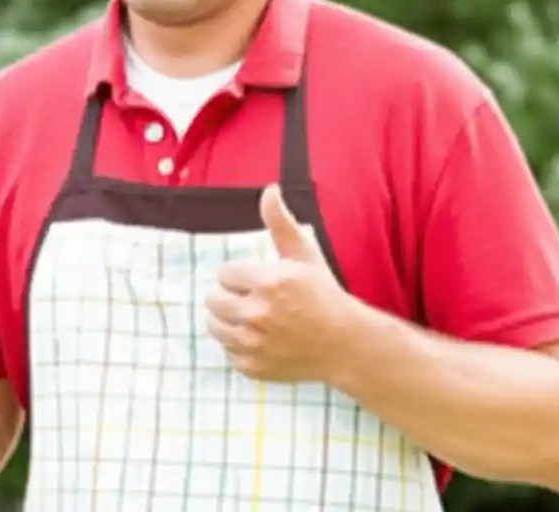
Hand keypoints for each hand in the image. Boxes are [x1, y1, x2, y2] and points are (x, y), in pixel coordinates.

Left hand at [205, 184, 360, 383]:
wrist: (345, 344)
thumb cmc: (323, 294)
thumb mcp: (304, 255)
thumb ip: (281, 222)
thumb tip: (269, 190)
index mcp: (268, 282)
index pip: (224, 274)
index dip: (243, 276)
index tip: (264, 282)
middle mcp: (258, 313)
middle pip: (212, 299)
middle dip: (231, 296)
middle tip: (256, 300)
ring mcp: (254, 344)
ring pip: (215, 326)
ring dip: (229, 320)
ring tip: (256, 319)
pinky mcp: (252, 367)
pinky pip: (228, 351)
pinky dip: (240, 346)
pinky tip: (264, 340)